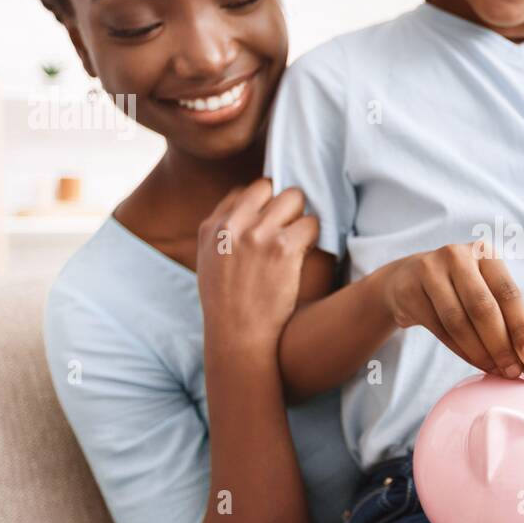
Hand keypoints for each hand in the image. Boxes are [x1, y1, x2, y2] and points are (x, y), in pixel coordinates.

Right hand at [196, 179, 318, 351]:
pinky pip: (312, 223)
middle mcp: (232, 225)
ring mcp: (258, 234)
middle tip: (288, 227)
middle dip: (282, 204)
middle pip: (269, 187)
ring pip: (294, 198)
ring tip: (298, 239)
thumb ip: (223, 235)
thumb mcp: (210, 263)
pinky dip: (314, 235)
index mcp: (211, 228)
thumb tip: (248, 213)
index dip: (260, 204)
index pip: (242, 192)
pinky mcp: (284, 248)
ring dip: (301, 216)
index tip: (268, 221)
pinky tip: (306, 251)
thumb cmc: (226, 305)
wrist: (239, 335)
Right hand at [381, 240, 523, 378]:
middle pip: (483, 308)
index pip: (509, 293)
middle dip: (501, 345)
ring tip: (495, 370)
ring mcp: (430, 271)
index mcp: (484, 253)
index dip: (522, 329)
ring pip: (459, 321)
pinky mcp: (410, 291)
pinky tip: (474, 362)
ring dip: (480, 353)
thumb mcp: (483, 288)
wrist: (406, 280)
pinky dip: (461, 351)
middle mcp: (458, 256)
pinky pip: (439, 329)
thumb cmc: (458, 288)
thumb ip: (506, 317)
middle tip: (513, 372)